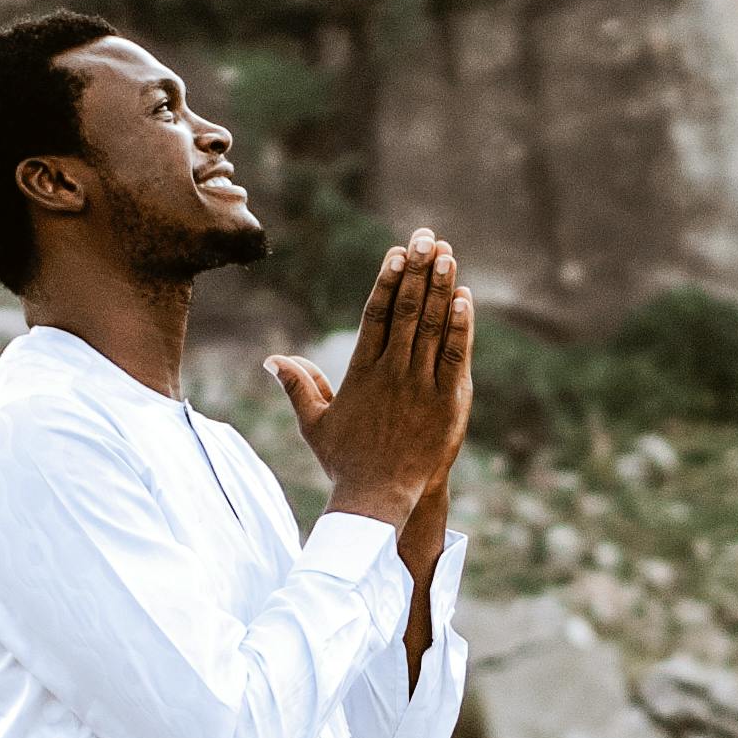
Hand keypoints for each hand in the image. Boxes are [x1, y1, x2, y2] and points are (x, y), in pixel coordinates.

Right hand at [268, 230, 475, 530]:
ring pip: (433, 327)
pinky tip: (465, 298)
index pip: (376, 314)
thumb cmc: (345, 464)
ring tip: (447, 255)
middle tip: (427, 238)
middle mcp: (392, 373)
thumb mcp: (314, 424)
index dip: (388, 280)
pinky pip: (456, 356)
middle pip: (407, 311)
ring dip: (441, 288)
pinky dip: (461, 327)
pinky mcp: (447, 402)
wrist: (379, 499)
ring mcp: (421, 386)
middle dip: (418, 271)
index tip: (397, 252)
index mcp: (361, 373)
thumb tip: (272, 360)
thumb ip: (298, 386)